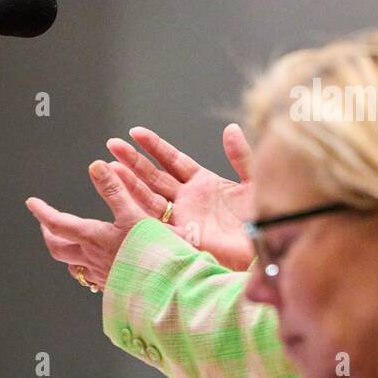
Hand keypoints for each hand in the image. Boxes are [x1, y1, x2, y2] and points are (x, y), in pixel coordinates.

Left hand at [25, 161, 156, 291]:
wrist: (169, 288)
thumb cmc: (154, 252)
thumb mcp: (135, 214)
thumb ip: (115, 190)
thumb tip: (96, 167)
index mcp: (94, 238)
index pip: (58, 224)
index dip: (43, 212)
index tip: (32, 203)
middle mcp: (93, 259)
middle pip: (59, 249)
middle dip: (50, 235)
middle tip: (46, 225)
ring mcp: (103, 276)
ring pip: (74, 267)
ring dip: (68, 255)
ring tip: (70, 246)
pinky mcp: (116, 288)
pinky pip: (93, 279)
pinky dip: (88, 270)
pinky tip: (99, 267)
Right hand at [105, 124, 254, 270]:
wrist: (267, 249)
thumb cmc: (264, 219)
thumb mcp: (253, 182)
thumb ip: (241, 156)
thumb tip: (230, 128)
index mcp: (204, 183)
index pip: (173, 160)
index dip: (154, 146)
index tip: (135, 132)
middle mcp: (189, 199)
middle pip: (155, 176)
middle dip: (133, 161)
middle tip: (112, 145)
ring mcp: (183, 217)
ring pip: (150, 196)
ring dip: (130, 182)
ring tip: (109, 166)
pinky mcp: (184, 236)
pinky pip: (157, 222)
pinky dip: (139, 210)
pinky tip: (122, 198)